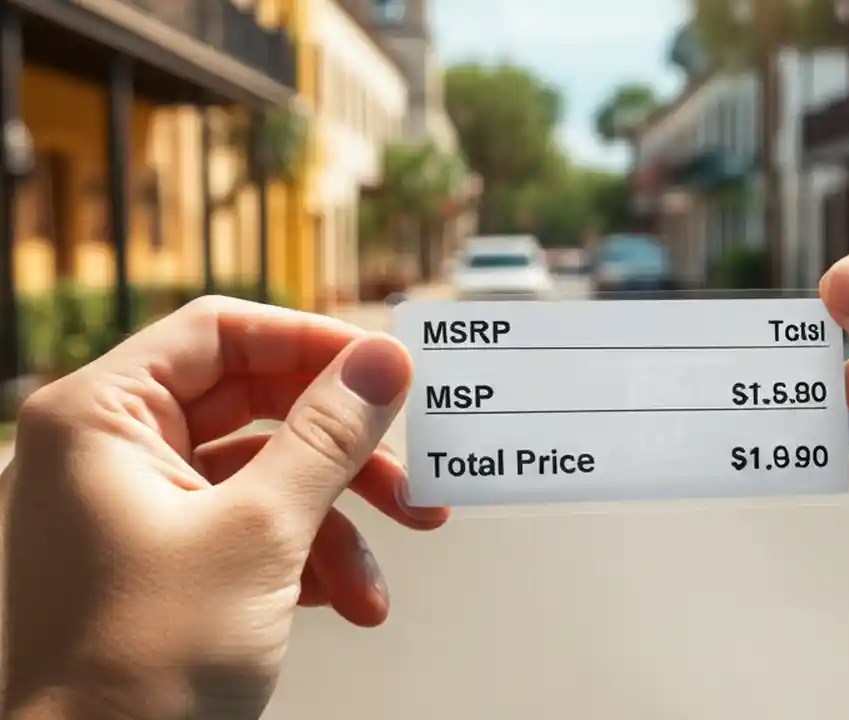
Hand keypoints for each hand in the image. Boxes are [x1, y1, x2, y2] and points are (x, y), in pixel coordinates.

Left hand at [1, 297, 447, 718]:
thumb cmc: (138, 673)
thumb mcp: (260, 535)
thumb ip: (329, 436)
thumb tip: (383, 361)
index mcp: (100, 419)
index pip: (222, 332)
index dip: (314, 343)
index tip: (388, 373)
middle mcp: (108, 453)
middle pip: (254, 405)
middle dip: (344, 452)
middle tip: (411, 477)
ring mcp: (131, 509)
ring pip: (264, 474)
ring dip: (337, 521)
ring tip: (380, 575)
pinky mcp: (159, 560)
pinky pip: (250, 527)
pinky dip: (306, 559)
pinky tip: (347, 602)